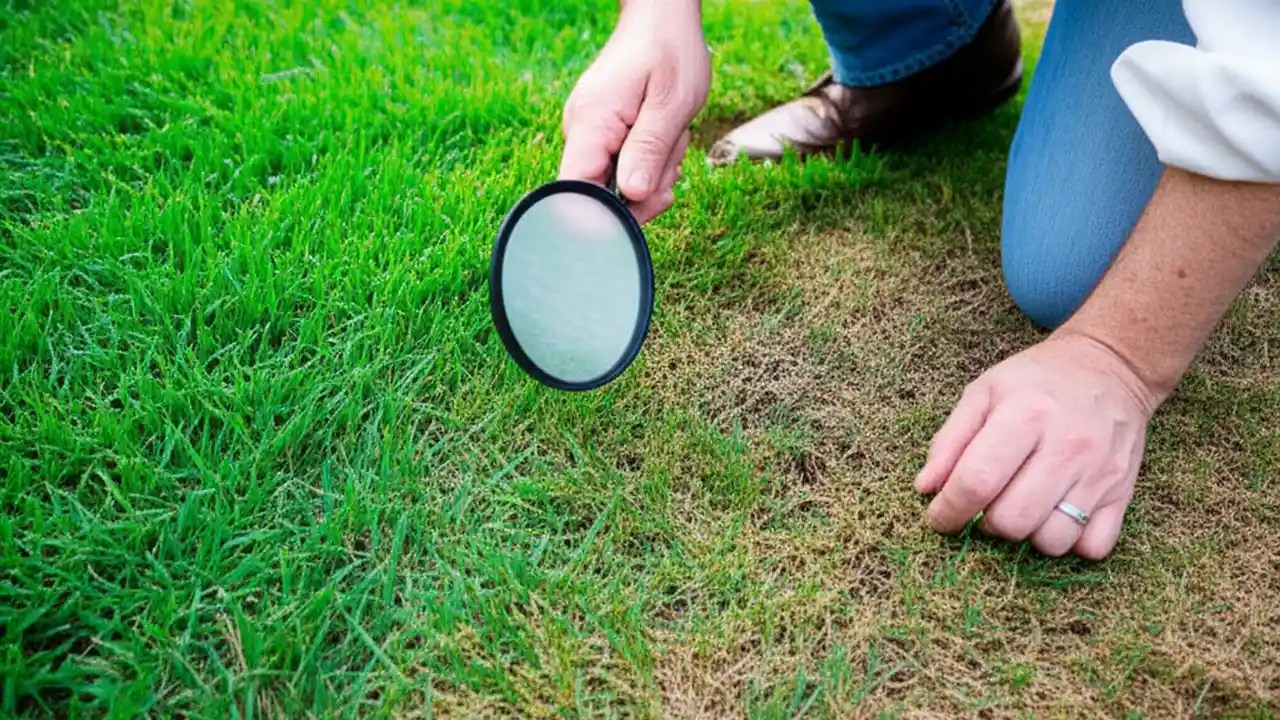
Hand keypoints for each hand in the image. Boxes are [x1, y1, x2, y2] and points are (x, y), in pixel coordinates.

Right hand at [559, 0, 709, 222]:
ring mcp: (588, 133)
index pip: (574, 190)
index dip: (605, 213)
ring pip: (617, 182)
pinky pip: (622, 166)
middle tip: (673, 159)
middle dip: (644, 189)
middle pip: (600, 193)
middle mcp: (579, 131)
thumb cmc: (669, 51)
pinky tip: (663, 138)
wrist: (660, 19)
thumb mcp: (671, 104)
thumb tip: (631, 195)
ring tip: (671, 137)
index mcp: (590, 123)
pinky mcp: (602, 135)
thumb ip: (649, 151)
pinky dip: (649, 161)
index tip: (644, 203)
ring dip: (653, 172)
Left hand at [914, 333, 1159, 558]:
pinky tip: (1055, 515)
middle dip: (987, 523)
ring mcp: (1100, 474)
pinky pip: (1092, 546)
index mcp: (1026, 415)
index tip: (939, 517)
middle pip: (1012, 520)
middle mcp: (1068, 446)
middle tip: (987, 504)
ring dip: (1027, 535)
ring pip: (1051, 541)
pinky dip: (1069, 542)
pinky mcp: (1124, 494)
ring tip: (1022, 506)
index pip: (977, 481)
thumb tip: (926, 488)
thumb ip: (950, 440)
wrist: (1110, 368)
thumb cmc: (1037, 381)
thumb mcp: (983, 393)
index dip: (948, 509)